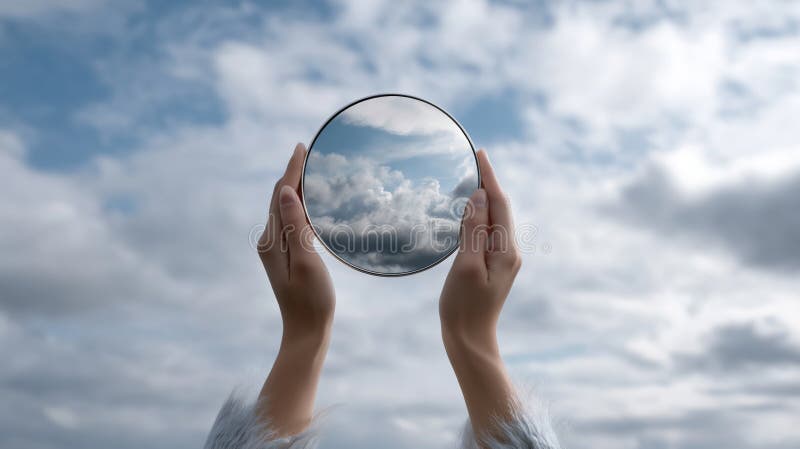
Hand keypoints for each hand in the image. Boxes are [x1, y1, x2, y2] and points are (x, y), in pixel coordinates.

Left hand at [256, 143, 334, 435]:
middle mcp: (270, 240)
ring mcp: (276, 248)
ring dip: (296, 186)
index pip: (281, 194)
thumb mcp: (306, 261)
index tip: (302, 146)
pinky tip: (311, 201)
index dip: (293, 169)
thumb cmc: (311, 299)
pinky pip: (290, 219)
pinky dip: (300, 203)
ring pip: (284, 206)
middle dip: (293, 173)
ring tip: (311, 168)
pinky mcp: (285, 254)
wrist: (305, 330)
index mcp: (273, 239)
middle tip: (309, 151)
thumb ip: (295, 226)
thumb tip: (286, 191)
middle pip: (279, 196)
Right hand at [439, 149, 521, 443]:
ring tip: (470, 178)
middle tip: (473, 160)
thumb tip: (478, 196)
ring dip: (484, 198)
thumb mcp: (466, 265)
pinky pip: (488, 231)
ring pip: (494, 219)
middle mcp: (509, 251)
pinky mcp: (492, 266)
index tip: (480, 153)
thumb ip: (473, 230)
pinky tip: (469, 212)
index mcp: (506, 249)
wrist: (470, 339)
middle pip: (500, 208)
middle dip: (488, 183)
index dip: (489, 177)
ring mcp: (502, 259)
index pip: (499, 203)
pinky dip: (479, 215)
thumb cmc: (463, 305)